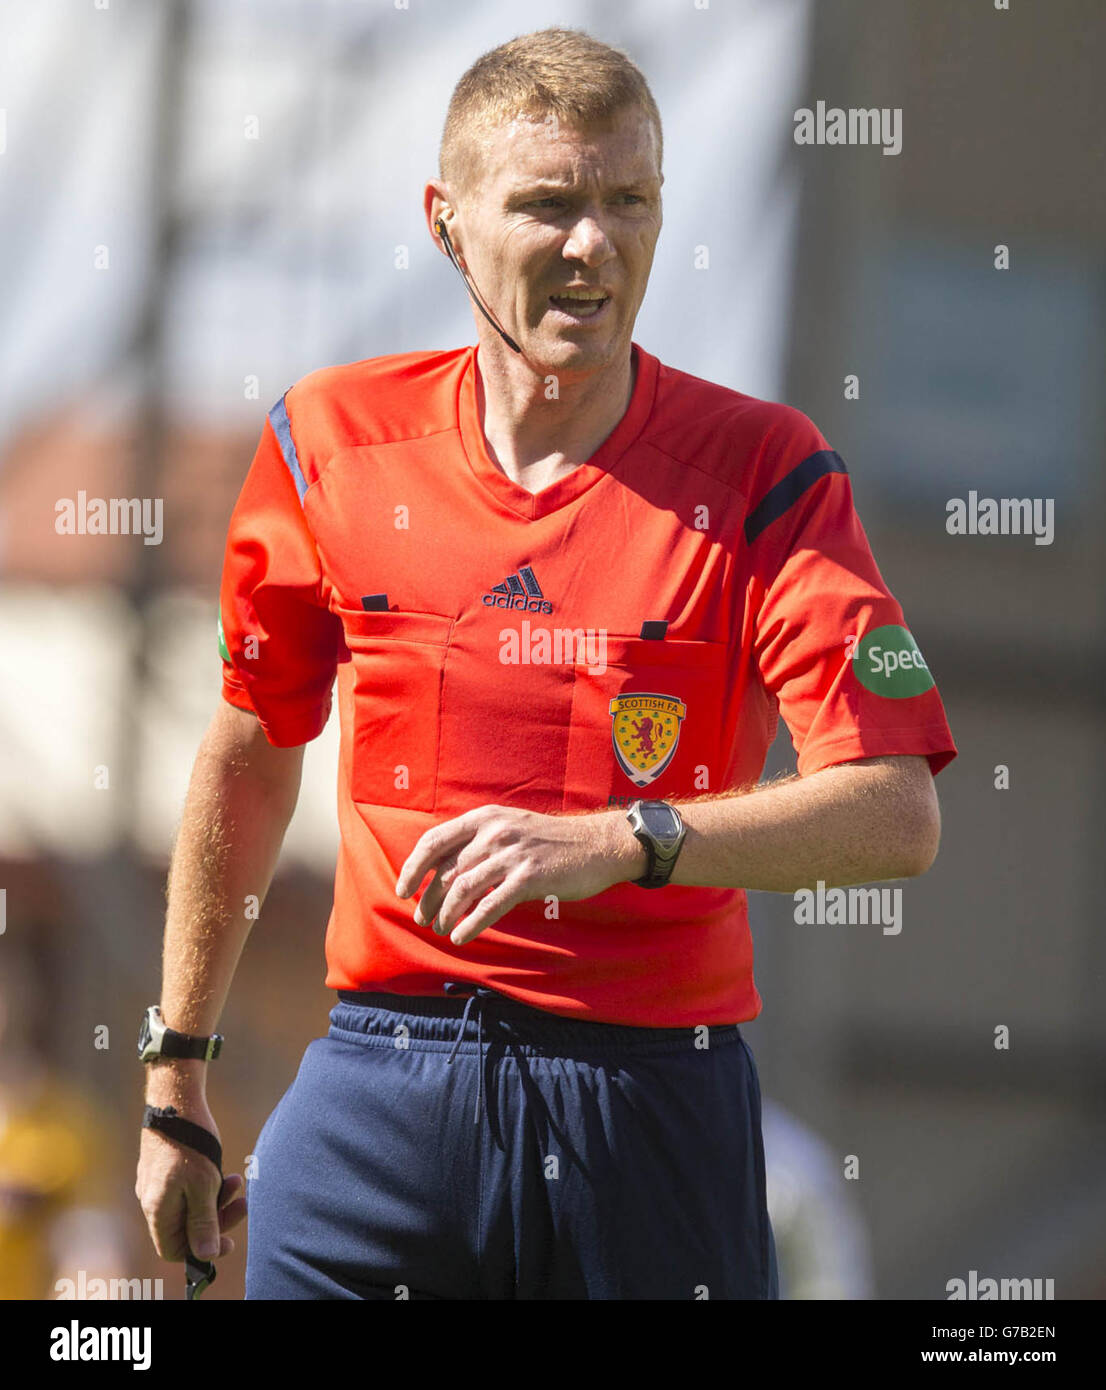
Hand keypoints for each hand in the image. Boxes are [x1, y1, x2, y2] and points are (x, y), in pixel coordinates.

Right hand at [135, 1098, 246, 1263]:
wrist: (175, 1099)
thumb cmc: (190, 1142)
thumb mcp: (203, 1185)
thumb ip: (204, 1222)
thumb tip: (204, 1255)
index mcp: (158, 1210)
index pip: (175, 1249)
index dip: (202, 1250)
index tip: (229, 1241)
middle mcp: (152, 1200)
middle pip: (185, 1228)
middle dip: (218, 1218)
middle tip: (243, 1202)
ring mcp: (156, 1183)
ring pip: (189, 1205)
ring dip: (216, 1198)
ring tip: (237, 1180)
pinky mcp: (164, 1167)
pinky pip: (186, 1188)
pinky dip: (207, 1184)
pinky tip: (222, 1169)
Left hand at [395, 805, 644, 944]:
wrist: (596, 844)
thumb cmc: (550, 842)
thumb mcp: (511, 827)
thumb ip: (479, 842)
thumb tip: (443, 870)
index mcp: (485, 818)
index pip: (434, 840)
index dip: (412, 867)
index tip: (402, 889)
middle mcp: (494, 832)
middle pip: (446, 870)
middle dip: (429, 899)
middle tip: (422, 919)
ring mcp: (512, 854)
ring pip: (464, 889)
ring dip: (446, 915)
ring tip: (441, 930)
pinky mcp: (529, 877)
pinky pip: (491, 905)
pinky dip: (471, 924)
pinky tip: (461, 937)